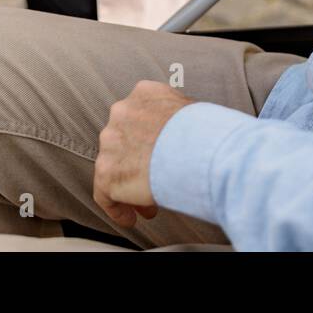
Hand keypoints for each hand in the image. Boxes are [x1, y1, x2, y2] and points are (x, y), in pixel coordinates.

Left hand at [93, 80, 192, 227]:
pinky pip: (104, 194)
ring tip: (148, 205)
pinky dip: (117, 208)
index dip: (146, 140)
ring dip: (129, 186)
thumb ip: (175, 120)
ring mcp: (111, 141)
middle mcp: (122, 112)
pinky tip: (131, 218)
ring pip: (113, 167)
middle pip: (122, 142)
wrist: (200, 148)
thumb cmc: (208, 133)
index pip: (137, 117)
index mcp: (144, 93)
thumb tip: (181, 140)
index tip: (158, 157)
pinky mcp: (107, 172)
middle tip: (154, 181)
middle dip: (137, 163)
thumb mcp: (192, 111)